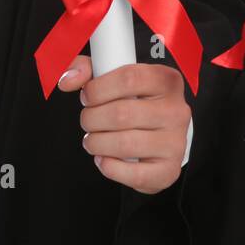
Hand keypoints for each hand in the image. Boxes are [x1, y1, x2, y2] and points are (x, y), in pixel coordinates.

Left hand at [57, 57, 189, 193]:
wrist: (160, 137)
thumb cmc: (135, 104)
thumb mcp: (116, 78)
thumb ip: (88, 70)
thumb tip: (68, 80)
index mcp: (166, 80)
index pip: (129, 78)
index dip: (99, 88)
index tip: (87, 96)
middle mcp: (176, 110)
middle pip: (121, 113)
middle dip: (91, 118)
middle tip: (87, 120)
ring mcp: (175, 142)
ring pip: (124, 144)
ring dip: (96, 143)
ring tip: (93, 140)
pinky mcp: (168, 170)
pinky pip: (133, 174)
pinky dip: (109, 167)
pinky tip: (105, 158)